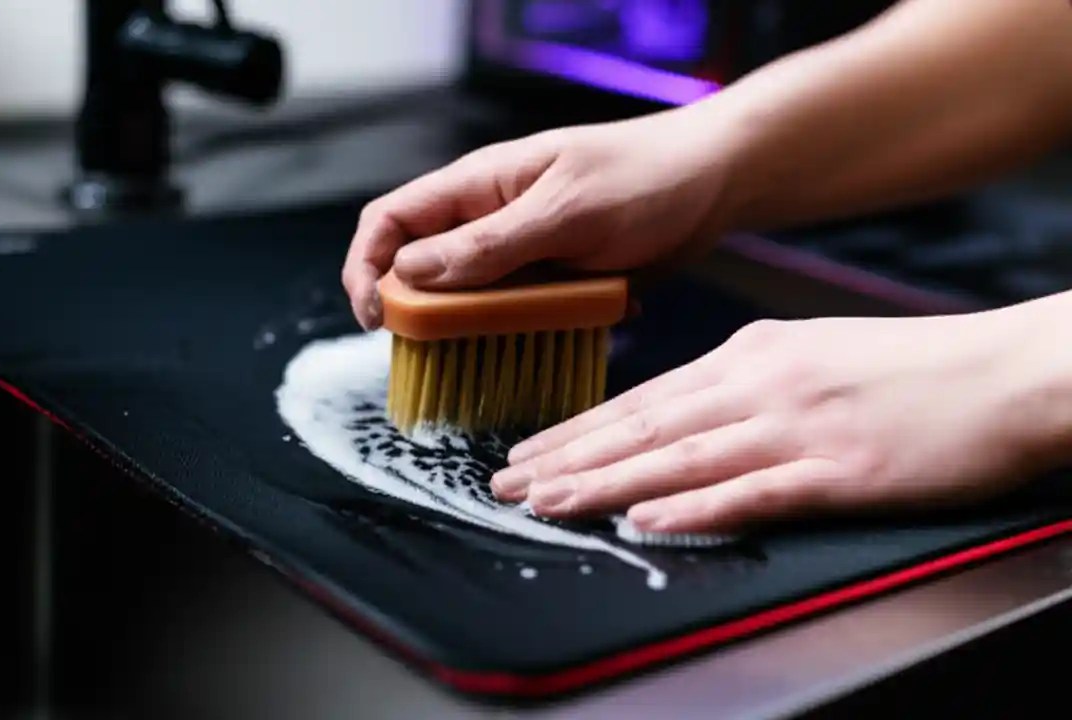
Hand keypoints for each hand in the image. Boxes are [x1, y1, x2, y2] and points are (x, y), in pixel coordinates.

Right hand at [340, 107, 744, 329]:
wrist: (716, 184)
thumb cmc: (644, 178)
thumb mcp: (563, 212)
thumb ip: (488, 246)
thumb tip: (410, 275)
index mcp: (477, 187)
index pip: (391, 221)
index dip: (368, 268)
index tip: (378, 320)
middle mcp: (488, 221)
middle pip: (424, 272)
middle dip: (429, 317)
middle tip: (453, 352)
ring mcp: (522, 253)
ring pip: (473, 303)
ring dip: (490, 331)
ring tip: (527, 343)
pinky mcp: (555, 281)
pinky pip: (525, 315)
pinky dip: (543, 328)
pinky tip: (583, 323)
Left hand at [490, 307, 1071, 533]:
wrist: (1005, 372)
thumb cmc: (912, 369)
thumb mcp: (811, 353)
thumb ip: (745, 381)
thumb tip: (682, 413)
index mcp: (752, 355)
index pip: (643, 398)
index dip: (579, 430)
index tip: (530, 453)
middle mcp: (761, 385)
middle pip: (644, 426)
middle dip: (568, 458)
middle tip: (508, 483)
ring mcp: (798, 428)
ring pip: (679, 458)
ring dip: (605, 482)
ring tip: (548, 501)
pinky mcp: (841, 471)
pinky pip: (754, 493)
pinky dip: (696, 508)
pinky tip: (649, 519)